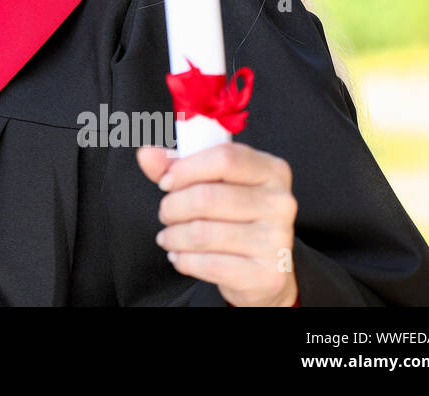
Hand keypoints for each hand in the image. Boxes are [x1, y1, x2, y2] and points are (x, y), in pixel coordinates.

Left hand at [137, 142, 298, 305]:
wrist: (263, 269)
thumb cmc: (234, 217)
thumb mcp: (210, 183)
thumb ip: (178, 167)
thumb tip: (147, 154)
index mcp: (272, 170)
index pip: (224, 158)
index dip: (185, 169)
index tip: (165, 181)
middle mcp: (281, 202)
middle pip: (207, 197)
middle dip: (173, 206)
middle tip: (166, 213)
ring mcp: (278, 240)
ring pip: (202, 232)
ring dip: (173, 235)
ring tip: (170, 236)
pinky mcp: (267, 274)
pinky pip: (208, 264)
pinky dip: (183, 260)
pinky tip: (180, 256)